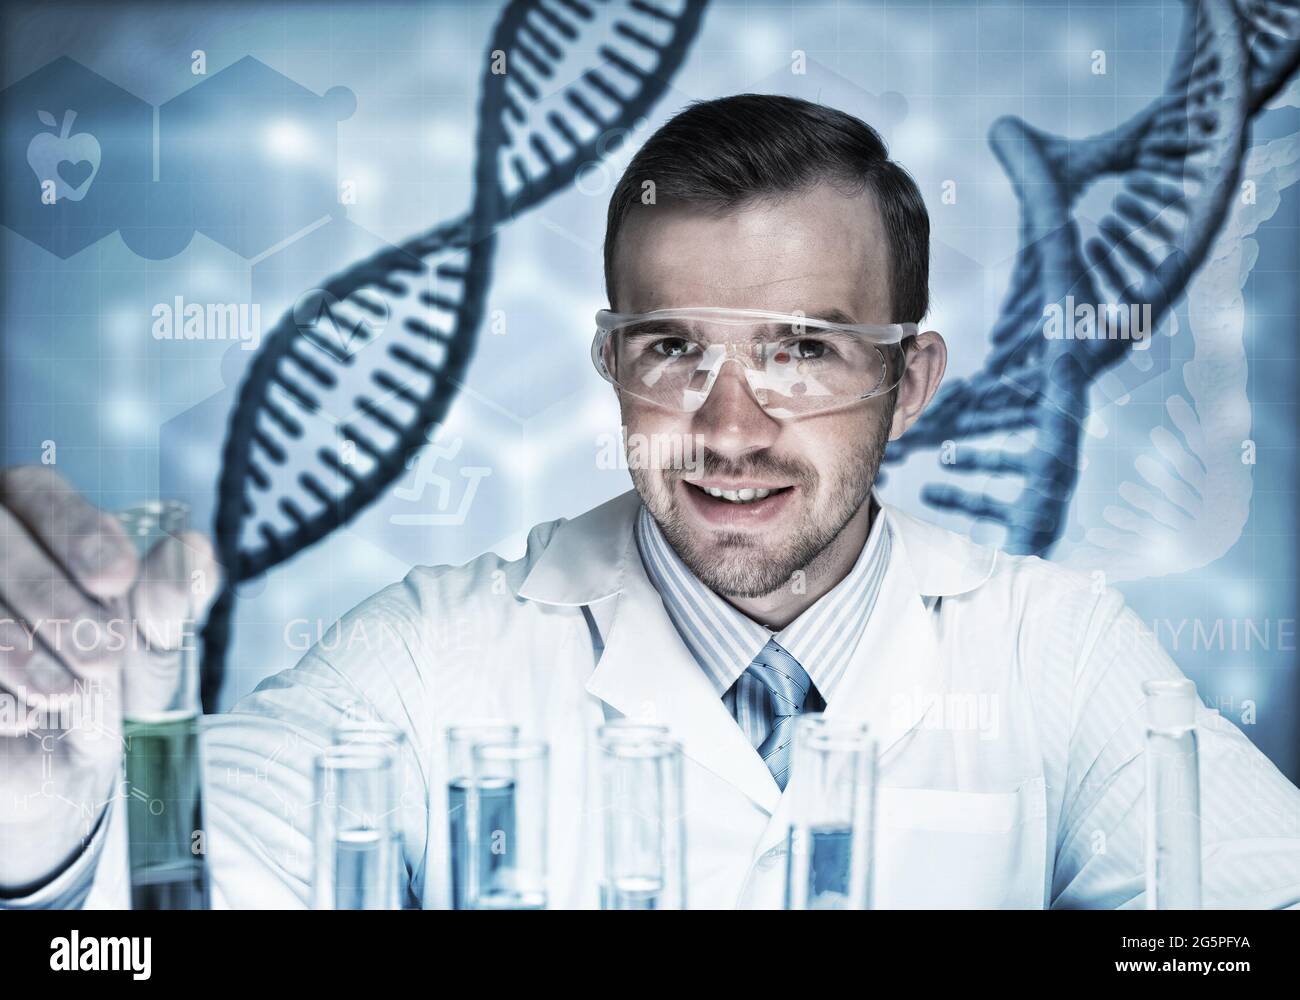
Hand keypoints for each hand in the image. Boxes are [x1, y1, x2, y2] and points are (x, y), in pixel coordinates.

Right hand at [0, 466, 218, 890]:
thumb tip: (188, 548)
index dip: (77, 530)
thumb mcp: (157, 645)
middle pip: (0, 545)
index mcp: (37, 524)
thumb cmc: (117, 687)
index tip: (117, 577)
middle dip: (51, 598)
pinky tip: (20, 718)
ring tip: (67, 692)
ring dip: (15, 647)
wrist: (70, 770)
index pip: (41, 494)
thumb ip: (172, 598)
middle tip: (103, 654)